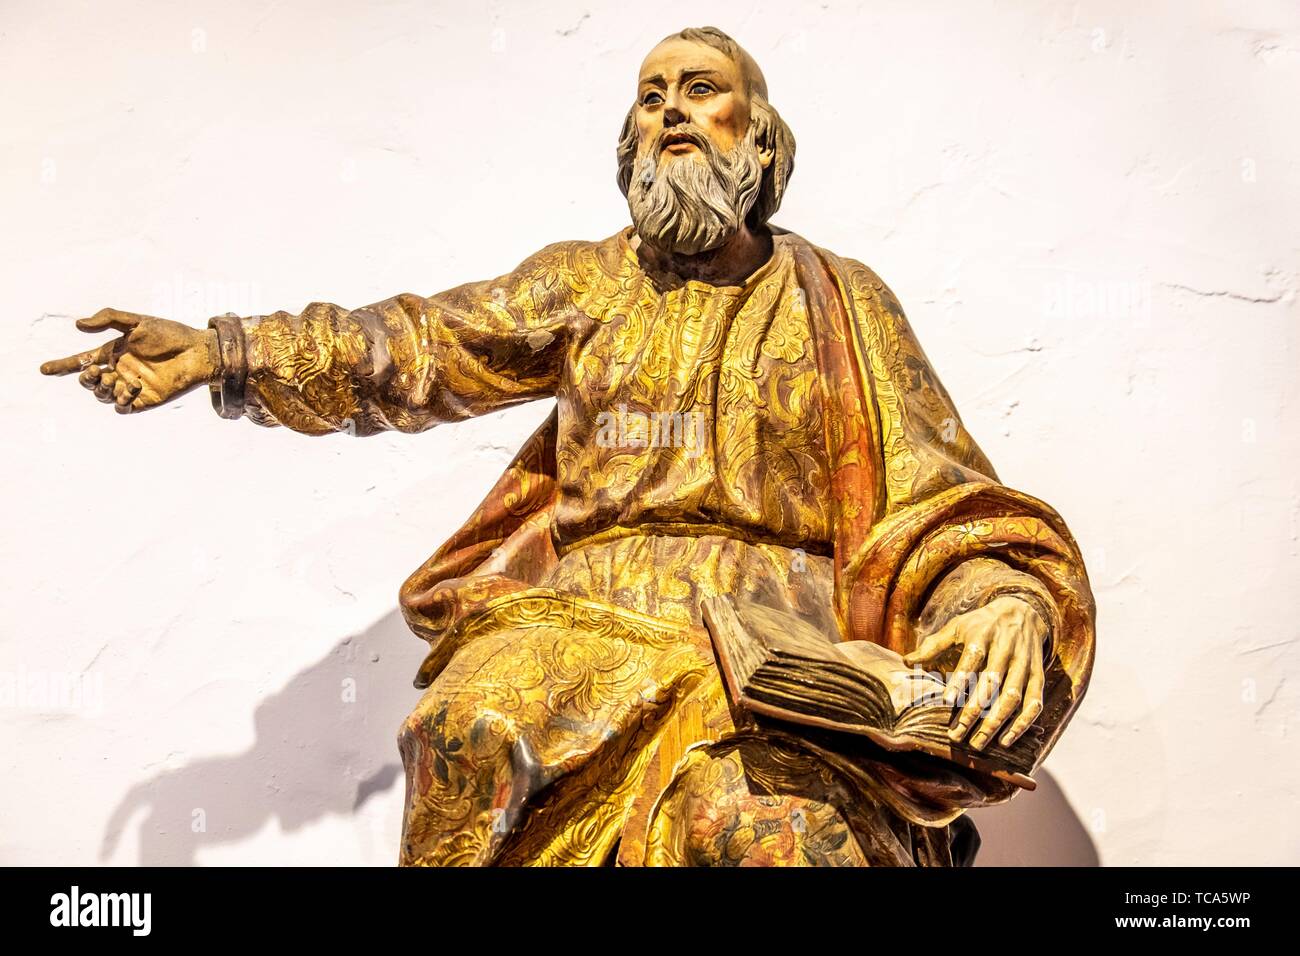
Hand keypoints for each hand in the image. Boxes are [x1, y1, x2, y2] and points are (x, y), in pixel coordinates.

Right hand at [40, 309, 217, 413]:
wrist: (198, 350)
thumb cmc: (170, 333)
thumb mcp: (138, 321)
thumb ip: (109, 319)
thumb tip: (78, 324)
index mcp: (113, 352)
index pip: (81, 361)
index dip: (62, 366)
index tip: (44, 369)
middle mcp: (118, 370)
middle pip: (88, 381)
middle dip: (84, 377)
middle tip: (93, 370)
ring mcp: (130, 386)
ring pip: (102, 395)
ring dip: (100, 388)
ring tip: (110, 378)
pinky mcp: (144, 400)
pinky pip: (123, 407)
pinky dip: (121, 400)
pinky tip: (132, 387)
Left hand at [903, 595, 1046, 751]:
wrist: (1023, 612)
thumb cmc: (982, 624)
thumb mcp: (957, 626)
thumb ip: (933, 645)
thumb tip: (907, 661)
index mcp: (983, 635)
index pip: (972, 659)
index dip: (960, 680)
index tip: (947, 701)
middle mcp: (1006, 649)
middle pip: (992, 684)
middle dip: (974, 711)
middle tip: (957, 734)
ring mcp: (1024, 664)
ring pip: (1013, 697)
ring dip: (996, 722)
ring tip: (978, 742)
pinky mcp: (1038, 676)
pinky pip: (1034, 703)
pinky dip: (1022, 724)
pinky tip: (1006, 740)